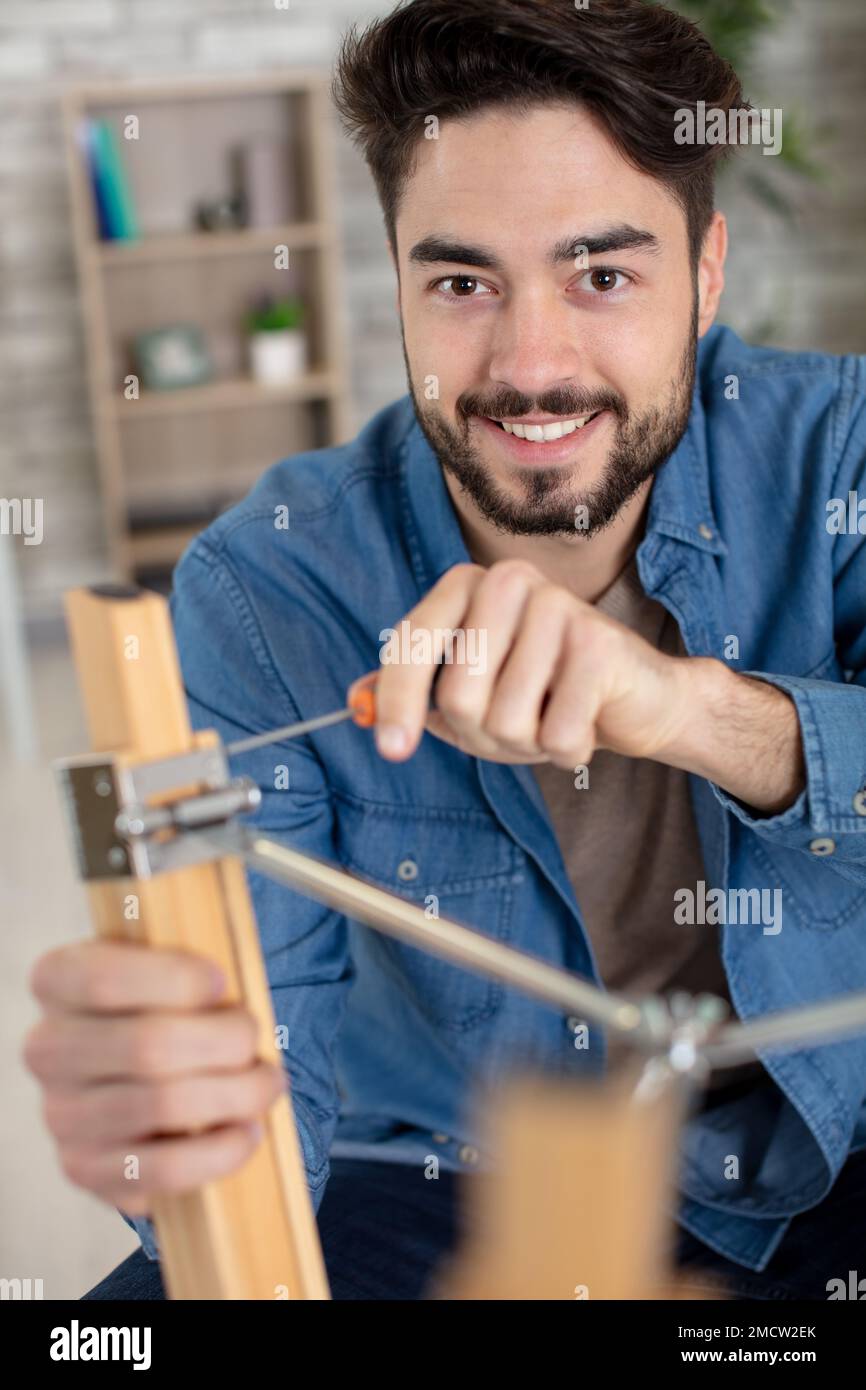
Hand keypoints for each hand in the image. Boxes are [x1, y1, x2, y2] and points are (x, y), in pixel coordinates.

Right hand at [22, 941, 284, 1215]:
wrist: (133, 1074)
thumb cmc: (163, 1004)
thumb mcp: (164, 964)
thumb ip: (189, 956)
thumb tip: (230, 983)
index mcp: (56, 981)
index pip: (103, 980)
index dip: (174, 979)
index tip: (222, 981)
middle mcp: (45, 1049)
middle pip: (147, 1046)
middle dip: (224, 1040)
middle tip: (254, 1037)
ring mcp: (61, 1115)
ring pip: (162, 1106)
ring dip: (235, 1094)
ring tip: (267, 1083)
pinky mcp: (85, 1169)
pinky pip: (162, 1169)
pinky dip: (219, 1152)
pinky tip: (247, 1133)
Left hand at [356, 559, 692, 767]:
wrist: (637, 699)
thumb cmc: (546, 694)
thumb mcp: (471, 693)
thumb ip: (412, 692)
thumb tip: (356, 702)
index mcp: (467, 586)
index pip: (413, 643)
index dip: (398, 702)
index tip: (392, 750)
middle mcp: (509, 582)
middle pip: (458, 696)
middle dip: (484, 734)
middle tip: (519, 722)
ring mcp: (557, 606)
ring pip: (506, 720)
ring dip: (529, 745)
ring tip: (554, 717)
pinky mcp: (598, 643)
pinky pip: (555, 734)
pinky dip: (567, 751)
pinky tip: (585, 725)